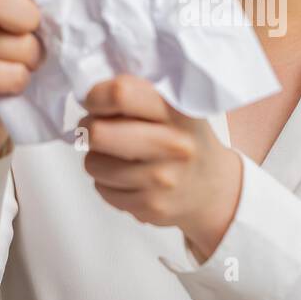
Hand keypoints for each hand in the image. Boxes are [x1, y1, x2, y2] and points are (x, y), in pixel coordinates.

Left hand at [78, 74, 242, 262]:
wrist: (212, 189)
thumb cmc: (184, 139)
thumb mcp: (176, 107)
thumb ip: (139, 94)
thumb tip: (89, 94)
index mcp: (178, 110)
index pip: (121, 93)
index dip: (97, 96)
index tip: (96, 101)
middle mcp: (174, 144)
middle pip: (98, 132)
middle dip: (89, 129)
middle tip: (99, 129)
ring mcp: (163, 179)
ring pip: (93, 163)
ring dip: (98, 158)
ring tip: (119, 156)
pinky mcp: (151, 206)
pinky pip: (101, 189)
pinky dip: (107, 182)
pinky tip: (129, 178)